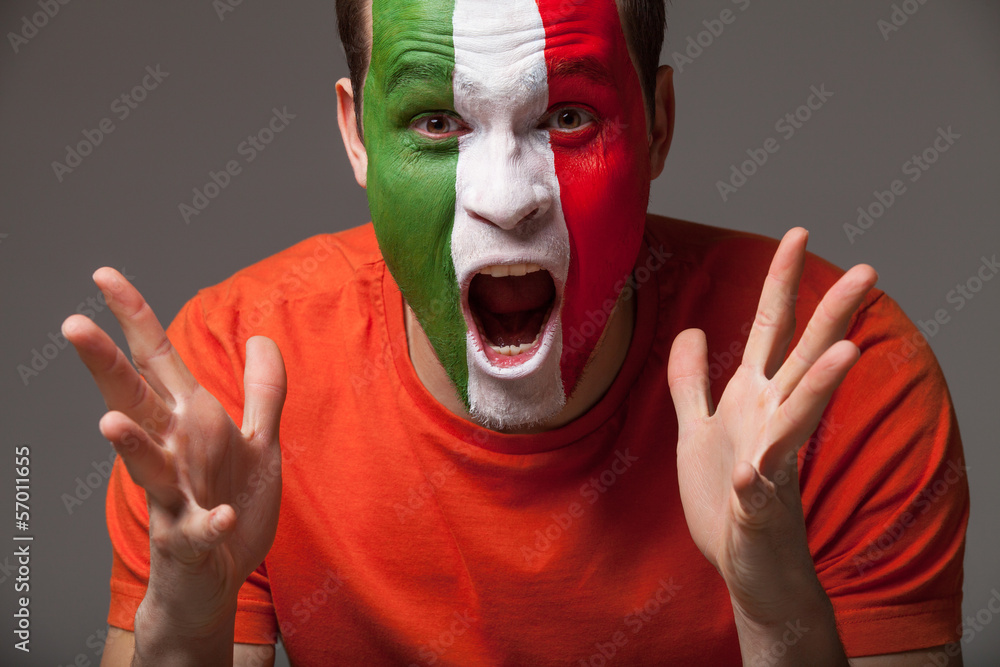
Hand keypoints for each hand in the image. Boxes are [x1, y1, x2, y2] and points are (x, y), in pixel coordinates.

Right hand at [63, 268, 285, 634]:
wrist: (216, 574)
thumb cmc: (230, 501)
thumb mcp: (259, 442)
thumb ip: (262, 392)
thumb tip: (262, 336)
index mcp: (189, 422)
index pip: (156, 361)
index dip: (133, 318)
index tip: (104, 276)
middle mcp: (173, 452)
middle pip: (135, 402)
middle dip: (105, 366)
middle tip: (71, 325)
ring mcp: (175, 497)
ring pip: (146, 467)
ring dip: (129, 446)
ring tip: (107, 421)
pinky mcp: (190, 540)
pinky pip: (197, 530)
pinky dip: (207, 523)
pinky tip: (219, 516)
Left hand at [667, 228, 877, 619]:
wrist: (742, 562)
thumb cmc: (723, 494)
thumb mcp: (696, 427)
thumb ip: (690, 381)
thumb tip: (691, 329)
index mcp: (753, 397)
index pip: (772, 327)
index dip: (780, 280)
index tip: (797, 231)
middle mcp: (770, 420)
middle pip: (803, 358)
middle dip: (833, 315)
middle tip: (869, 270)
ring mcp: (771, 463)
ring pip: (799, 417)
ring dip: (820, 386)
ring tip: (847, 354)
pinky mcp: (760, 508)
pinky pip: (759, 492)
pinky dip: (756, 481)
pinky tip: (752, 472)